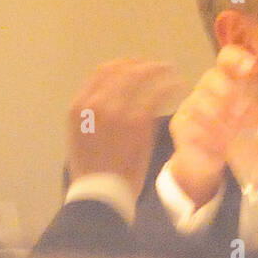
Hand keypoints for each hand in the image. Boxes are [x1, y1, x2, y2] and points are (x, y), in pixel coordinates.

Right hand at [68, 59, 185, 198]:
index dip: (124, 65)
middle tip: (160, 67)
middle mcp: (95, 102)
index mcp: (79, 105)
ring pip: (142, 76)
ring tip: (172, 72)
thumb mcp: (82, 135)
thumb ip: (94, 113)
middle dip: (145, 65)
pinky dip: (170, 86)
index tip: (138, 66)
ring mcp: (117, 110)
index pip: (103, 71)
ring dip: (160, 70)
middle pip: (124, 69)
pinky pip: (158, 93)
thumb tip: (112, 97)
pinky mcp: (138, 120)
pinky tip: (179, 86)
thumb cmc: (93, 168)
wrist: (101, 193)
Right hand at [168, 44, 257, 207]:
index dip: (238, 58)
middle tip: (243, 108)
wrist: (209, 158)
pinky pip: (193, 125)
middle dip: (230, 93)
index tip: (254, 68)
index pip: (228, 57)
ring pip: (203, 103)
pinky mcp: (181, 125)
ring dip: (222, 118)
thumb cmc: (240, 128)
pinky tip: (221, 144)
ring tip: (235, 132)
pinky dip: (209, 135)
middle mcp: (209, 86)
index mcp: (230, 77)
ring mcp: (192, 104)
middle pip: (213, 78)